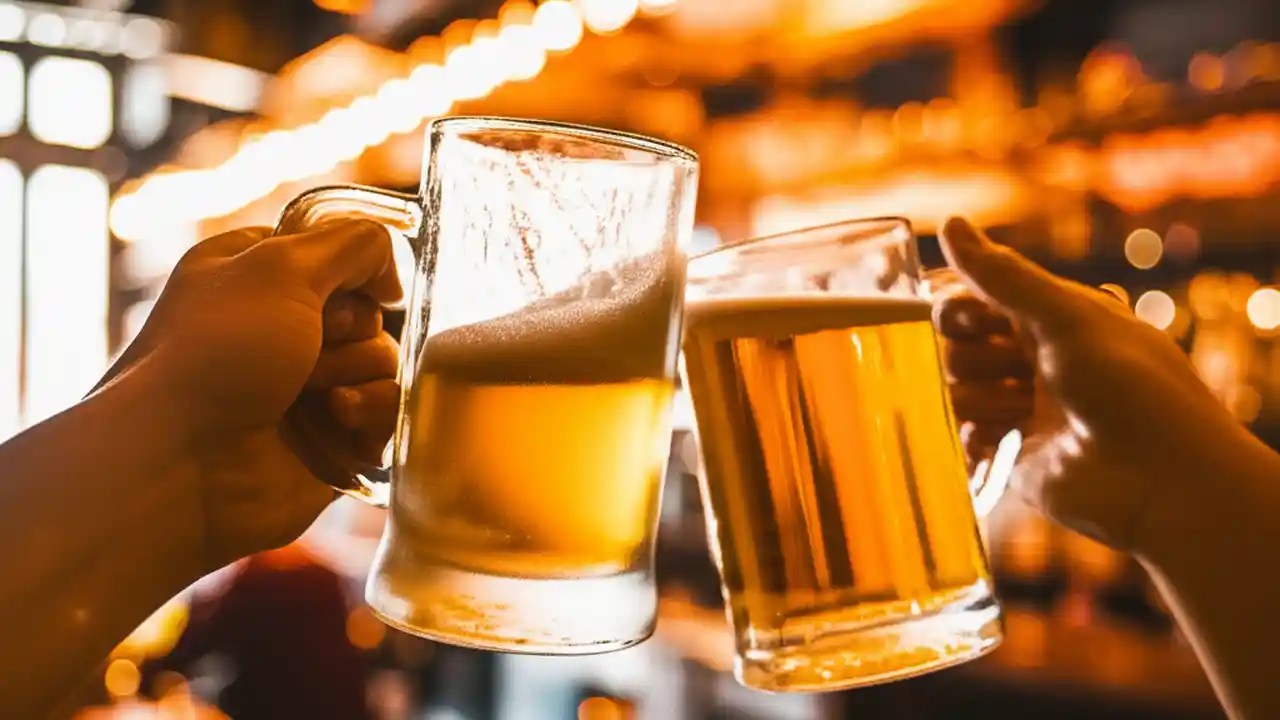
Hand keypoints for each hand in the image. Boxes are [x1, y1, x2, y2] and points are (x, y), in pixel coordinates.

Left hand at [100, 221, 401, 570]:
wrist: (181, 463)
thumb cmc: (214, 354)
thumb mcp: (279, 266)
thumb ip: (352, 244)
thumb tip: (392, 277)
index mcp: (254, 275)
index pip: (336, 255)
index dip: (348, 269)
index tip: (336, 286)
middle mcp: (280, 331)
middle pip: (368, 311)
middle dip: (352, 329)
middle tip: (310, 347)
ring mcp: (307, 389)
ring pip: (384, 362)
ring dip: (359, 373)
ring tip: (316, 397)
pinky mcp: (332, 441)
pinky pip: (387, 415)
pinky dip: (371, 415)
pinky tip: (336, 423)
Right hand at [935, 217, 1254, 551]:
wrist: (1163, 480)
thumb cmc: (1130, 387)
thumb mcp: (1067, 318)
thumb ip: (1003, 277)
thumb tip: (949, 224)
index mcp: (1055, 320)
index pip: (977, 299)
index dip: (957, 306)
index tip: (957, 316)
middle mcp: (1035, 362)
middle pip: (958, 345)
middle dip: (969, 355)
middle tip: (1011, 370)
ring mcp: (1023, 412)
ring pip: (956, 391)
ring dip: (976, 397)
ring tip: (1019, 411)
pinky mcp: (1014, 457)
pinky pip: (965, 438)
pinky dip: (973, 437)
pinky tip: (1001, 439)